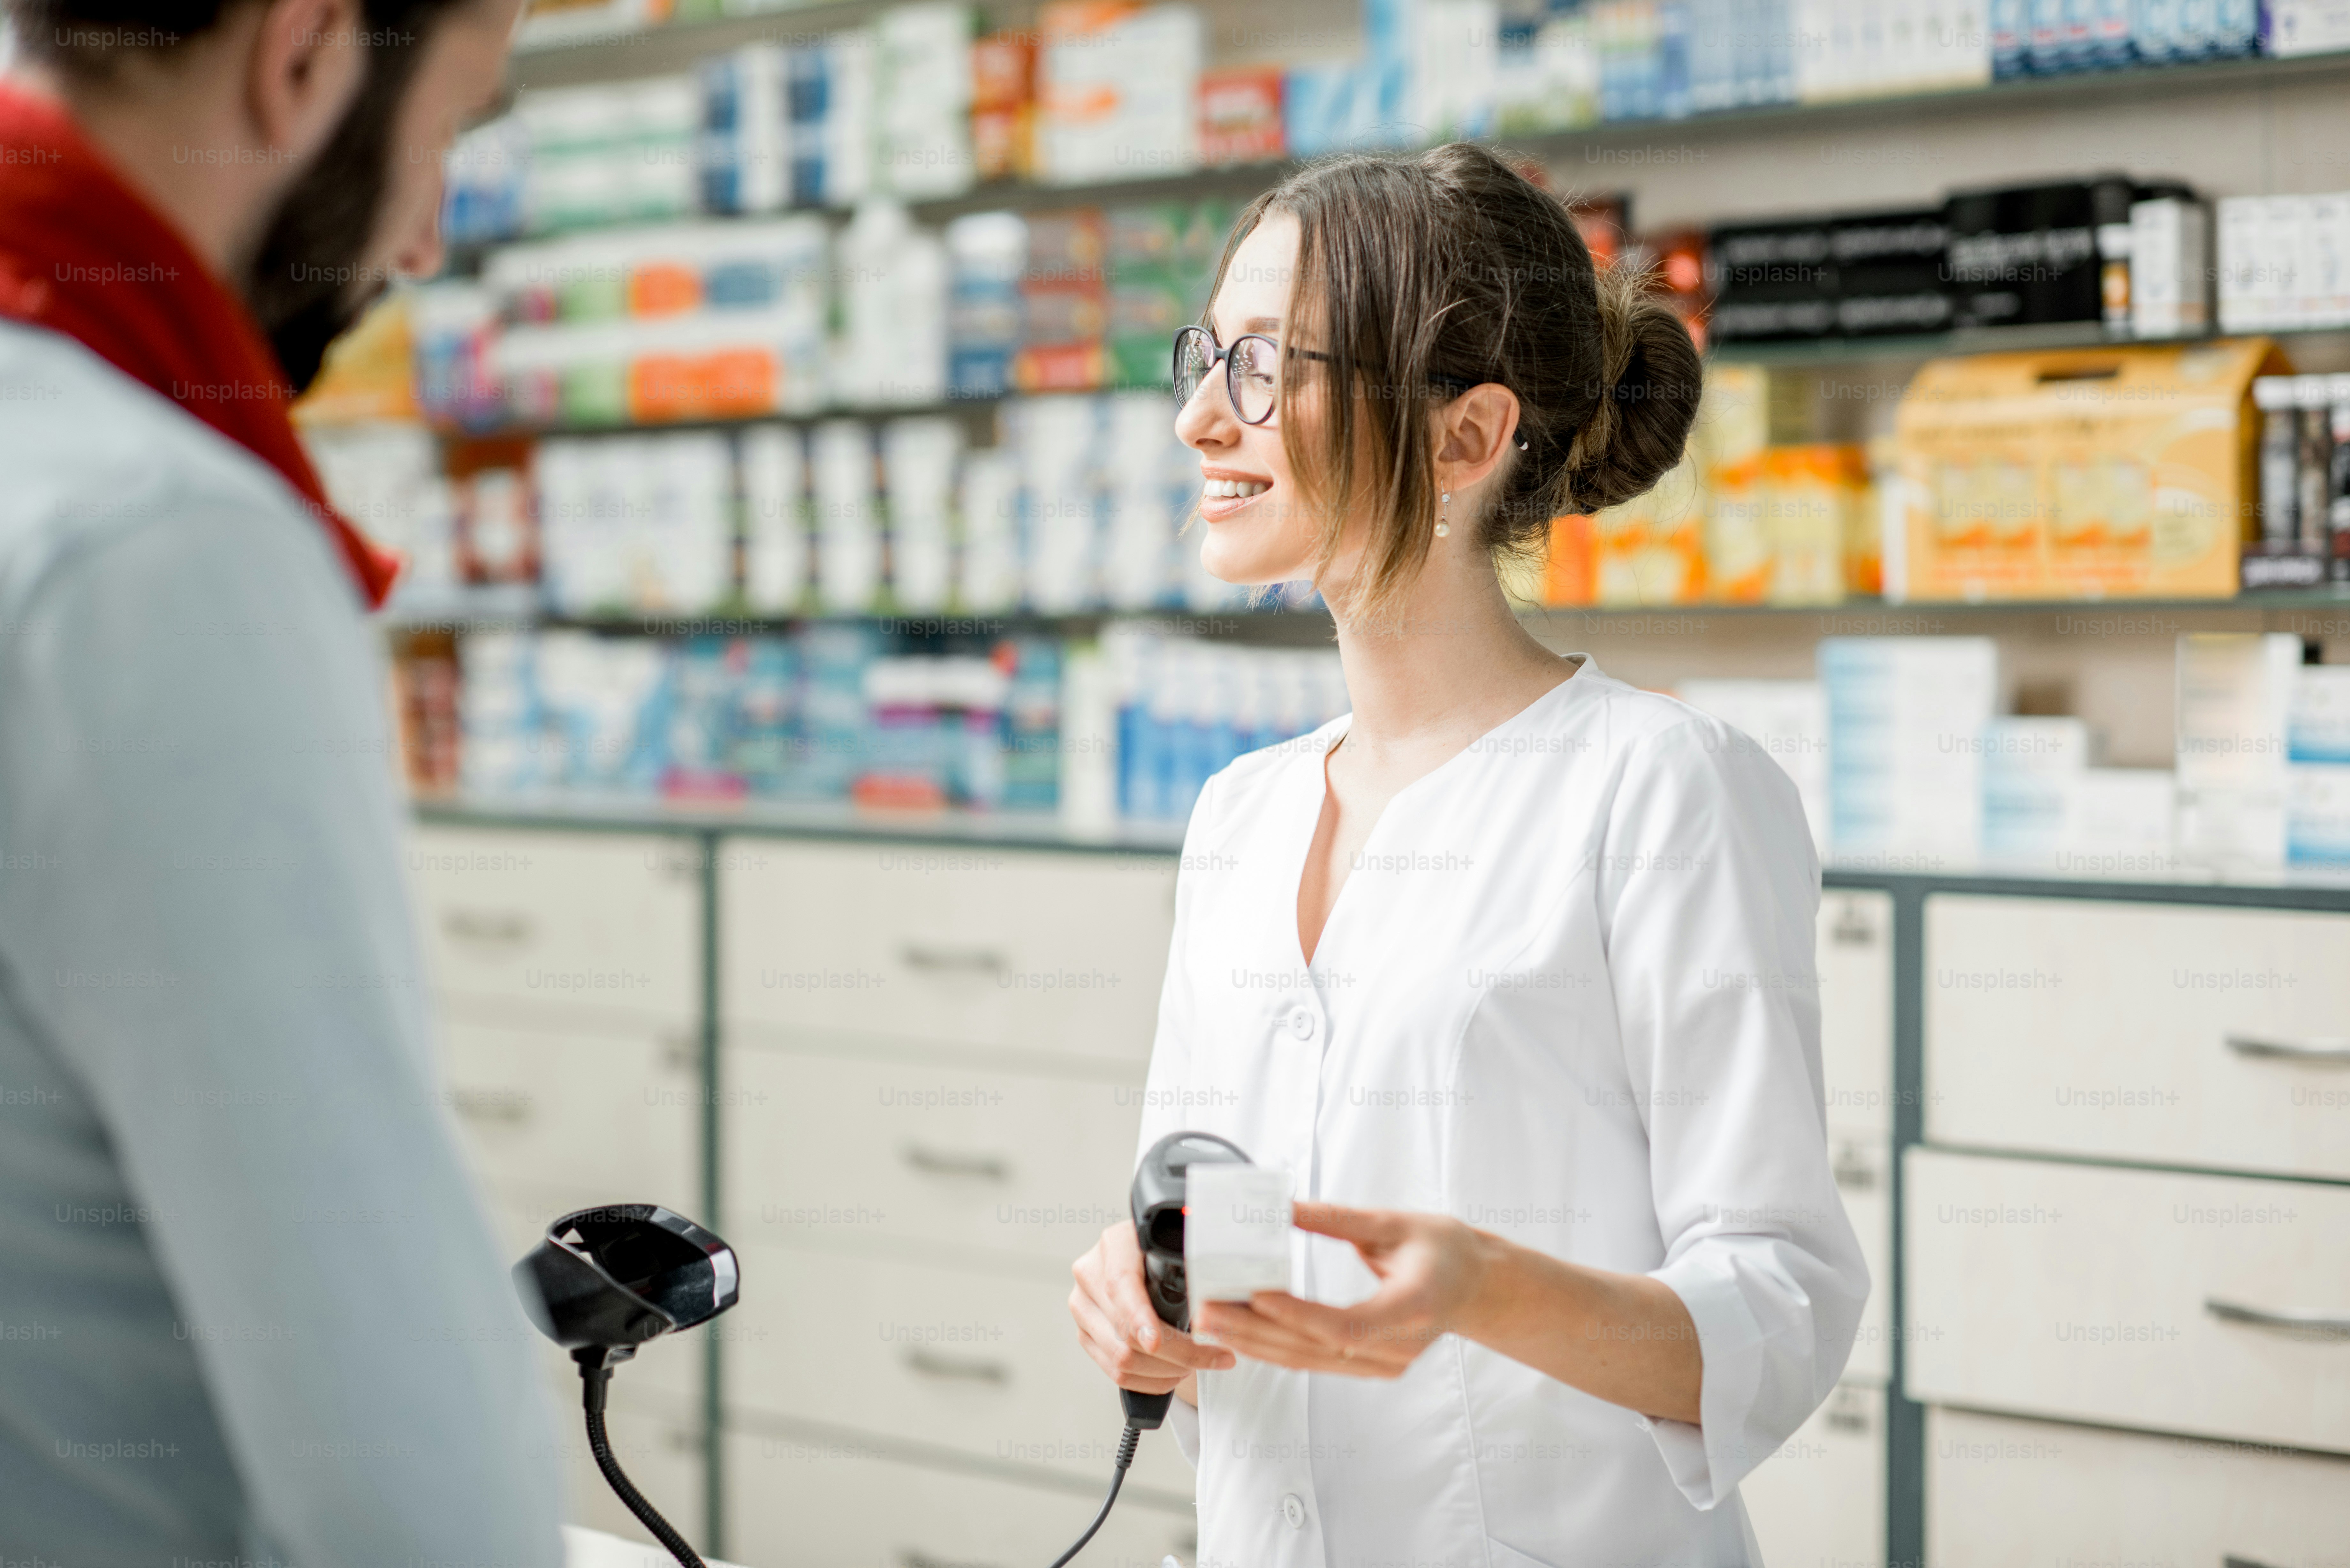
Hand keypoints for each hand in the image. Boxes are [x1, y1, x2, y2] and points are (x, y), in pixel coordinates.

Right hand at [1068, 1219, 1234, 1396]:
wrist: (1141, 1253)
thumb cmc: (1166, 1250)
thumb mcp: (1178, 1244)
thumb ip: (1190, 1265)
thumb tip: (1211, 1308)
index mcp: (1113, 1245)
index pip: (1120, 1284)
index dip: (1139, 1316)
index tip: (1156, 1342)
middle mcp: (1090, 1276)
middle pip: (1125, 1331)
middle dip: (1176, 1354)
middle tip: (1214, 1357)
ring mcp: (1083, 1307)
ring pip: (1120, 1358)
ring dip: (1165, 1371)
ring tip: (1196, 1365)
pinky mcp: (1086, 1334)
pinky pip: (1114, 1372)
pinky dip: (1149, 1380)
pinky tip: (1173, 1372)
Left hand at [1192, 1201, 1498, 1378]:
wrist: (1476, 1286)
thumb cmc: (1446, 1250)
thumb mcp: (1397, 1221)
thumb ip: (1339, 1219)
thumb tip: (1283, 1207)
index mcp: (1414, 1307)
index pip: (1347, 1323)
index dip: (1298, 1314)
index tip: (1256, 1295)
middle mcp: (1399, 1346)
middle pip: (1317, 1348)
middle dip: (1257, 1331)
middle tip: (1209, 1310)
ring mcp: (1386, 1362)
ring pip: (1311, 1361)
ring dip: (1257, 1343)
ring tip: (1212, 1322)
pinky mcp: (1372, 1364)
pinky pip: (1317, 1361)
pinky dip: (1277, 1347)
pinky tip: (1243, 1334)